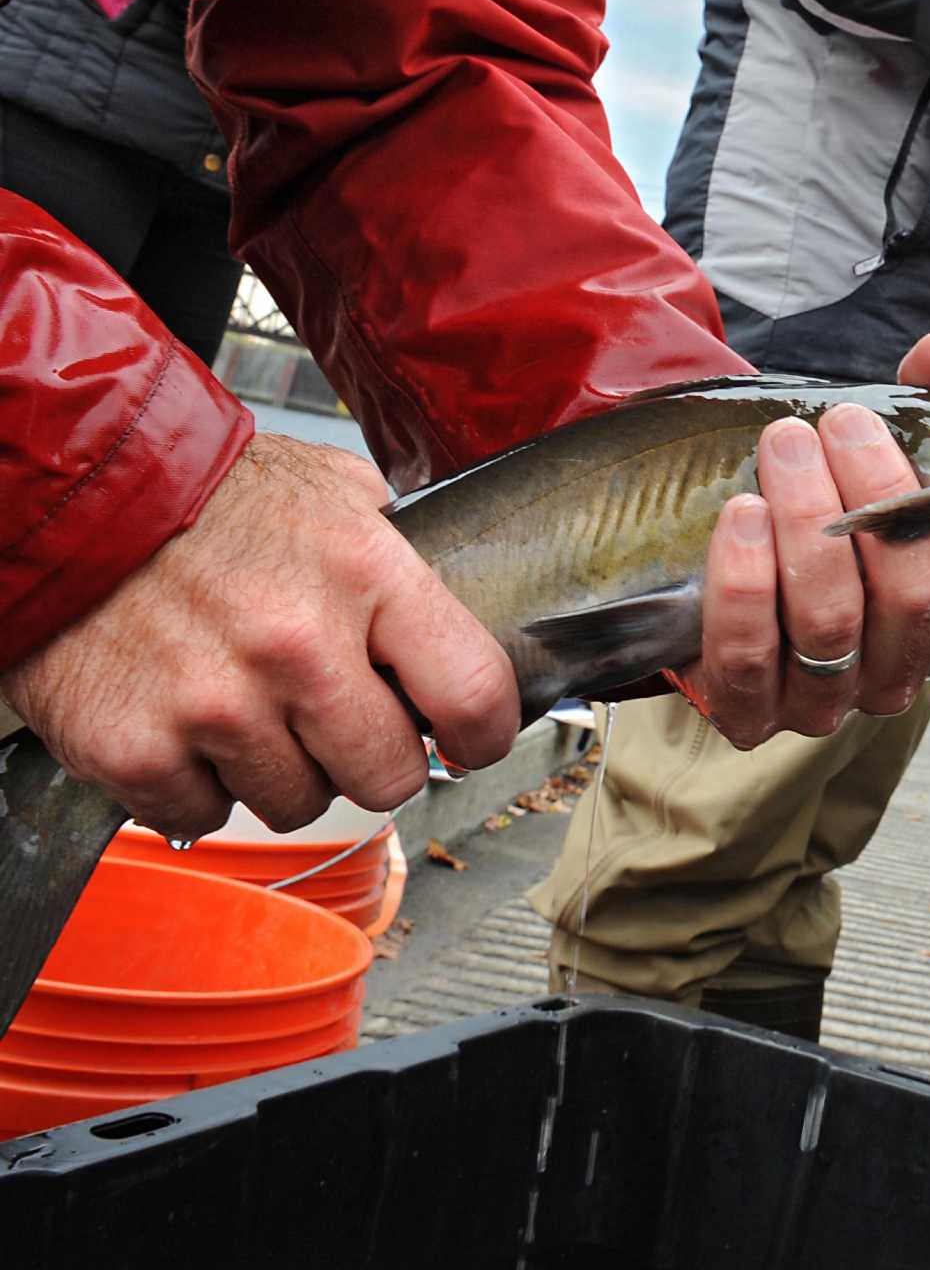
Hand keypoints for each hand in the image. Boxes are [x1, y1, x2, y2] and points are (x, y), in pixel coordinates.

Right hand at [0, 435, 517, 838]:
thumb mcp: (331, 490)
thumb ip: (399, 556)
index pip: (472, 692)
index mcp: (363, 572)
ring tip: (248, 705)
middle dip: (372, 758)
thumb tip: (457, 617)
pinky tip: (186, 724)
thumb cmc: (206, 494)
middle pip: (388, 777)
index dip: (483, 732)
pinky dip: (197, 784)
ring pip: (296, 803)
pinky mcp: (134, 749)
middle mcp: (295, 644)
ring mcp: (213, 704)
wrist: (71, 495)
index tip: (470, 738)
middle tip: (340, 724)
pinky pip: (203, 815)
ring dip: (281, 771)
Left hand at [679, 332, 929, 747]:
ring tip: (785, 443)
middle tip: (844, 421)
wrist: (732, 577)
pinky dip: (744, 582)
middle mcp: (906, 671)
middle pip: (917, 600)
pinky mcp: (754, 712)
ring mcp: (832, 702)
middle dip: (882, 497)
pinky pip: (750, 657)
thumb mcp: (893, 459)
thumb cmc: (838, 514)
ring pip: (832, 624)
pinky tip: (741, 514)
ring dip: (808, 522)